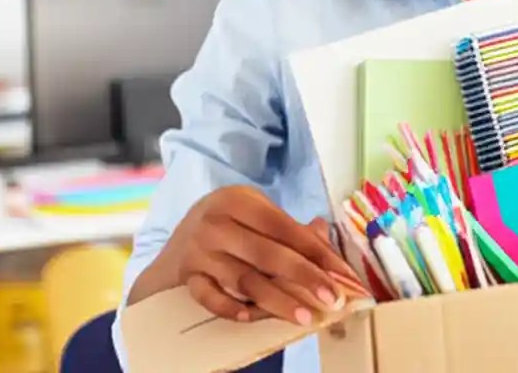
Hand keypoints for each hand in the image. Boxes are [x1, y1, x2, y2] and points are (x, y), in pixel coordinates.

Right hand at [166, 186, 359, 325]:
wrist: (175, 244)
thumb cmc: (226, 226)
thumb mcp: (253, 214)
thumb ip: (288, 228)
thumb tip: (326, 234)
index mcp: (237, 200)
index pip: (284, 228)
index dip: (316, 251)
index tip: (342, 273)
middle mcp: (216, 223)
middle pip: (268, 253)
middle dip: (304, 277)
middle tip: (332, 298)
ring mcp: (199, 251)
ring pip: (244, 279)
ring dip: (277, 300)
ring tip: (304, 316)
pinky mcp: (186, 276)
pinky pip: (208, 295)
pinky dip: (228, 306)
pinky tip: (249, 316)